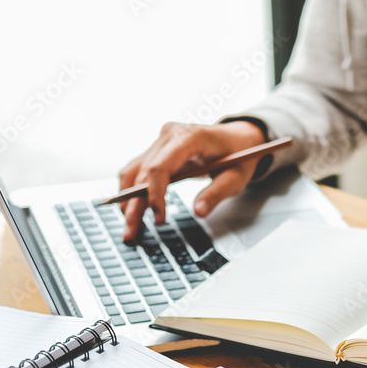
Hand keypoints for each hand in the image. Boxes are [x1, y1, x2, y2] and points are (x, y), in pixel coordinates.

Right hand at [117, 121, 265, 240]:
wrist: (239, 138)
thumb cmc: (239, 155)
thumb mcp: (236, 177)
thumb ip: (217, 193)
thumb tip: (199, 212)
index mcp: (189, 137)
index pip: (159, 167)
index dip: (154, 195)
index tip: (159, 219)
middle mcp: (170, 135)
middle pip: (142, 172)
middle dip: (134, 205)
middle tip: (131, 232)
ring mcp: (161, 141)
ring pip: (134, 171)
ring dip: (127, 200)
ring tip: (129, 226)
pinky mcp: (158, 149)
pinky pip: (138, 170)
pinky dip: (132, 190)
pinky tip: (132, 210)